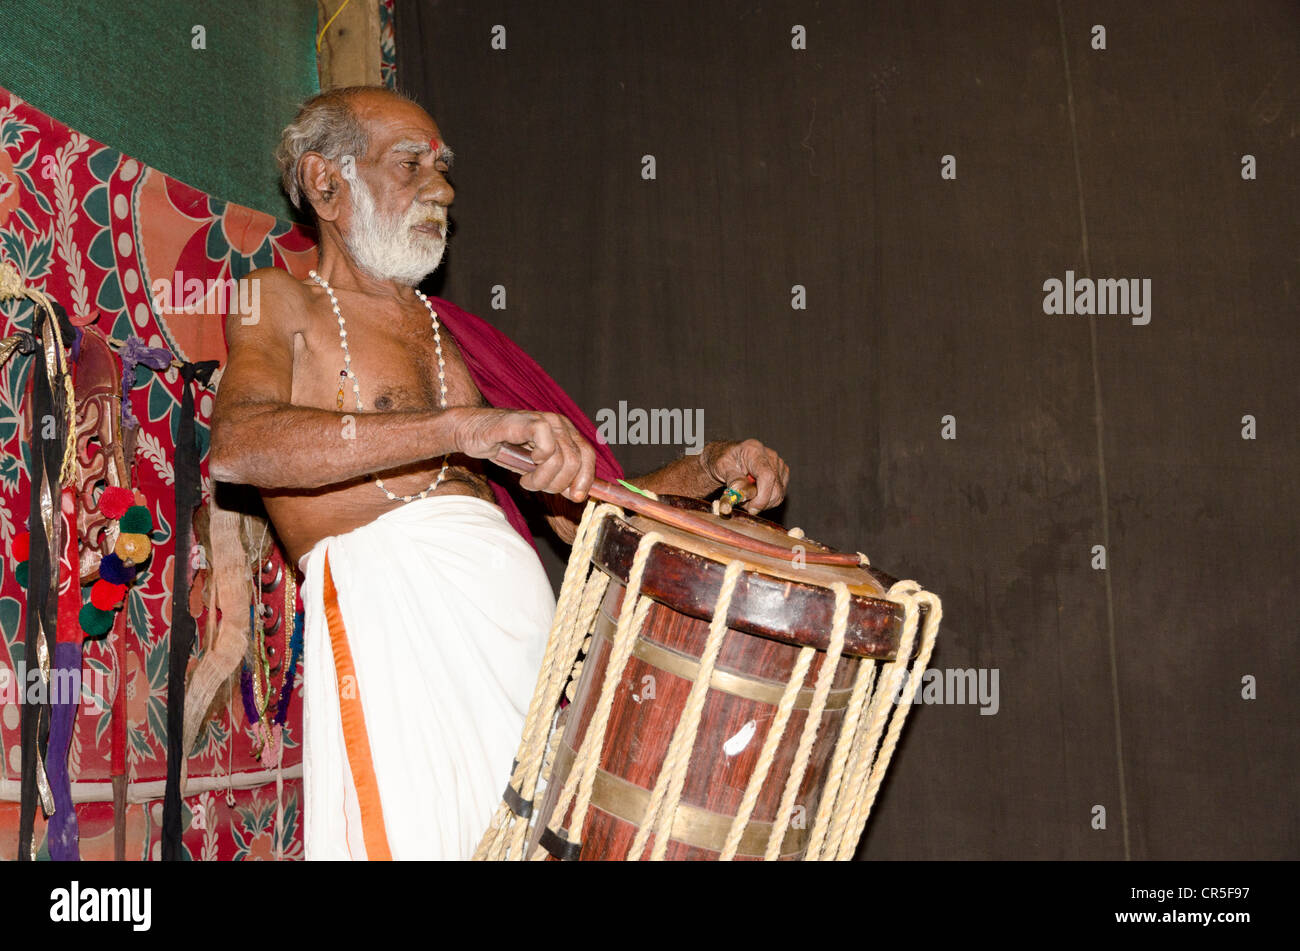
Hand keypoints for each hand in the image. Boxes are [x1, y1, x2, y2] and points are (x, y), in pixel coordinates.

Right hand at [452, 408, 596, 502]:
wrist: (472, 433)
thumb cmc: (504, 449)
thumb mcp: (536, 468)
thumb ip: (558, 477)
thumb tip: (578, 494)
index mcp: (566, 432)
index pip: (588, 457)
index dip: (585, 480)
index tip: (574, 497)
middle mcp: (559, 424)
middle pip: (576, 461)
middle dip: (558, 484)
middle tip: (538, 486)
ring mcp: (545, 420)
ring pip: (561, 459)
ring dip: (542, 479)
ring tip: (526, 480)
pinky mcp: (528, 421)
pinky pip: (547, 447)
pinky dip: (538, 462)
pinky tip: (526, 462)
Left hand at [702, 439, 789, 513]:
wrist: (726, 458)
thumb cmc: (722, 461)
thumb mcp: (720, 468)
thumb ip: (733, 479)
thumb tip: (740, 492)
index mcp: (754, 451)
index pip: (767, 476)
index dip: (762, 496)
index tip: (751, 508)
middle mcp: (770, 456)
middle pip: (776, 489)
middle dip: (760, 503)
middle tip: (743, 502)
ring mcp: (778, 464)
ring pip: (778, 495)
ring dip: (762, 503)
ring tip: (746, 496)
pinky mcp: (782, 473)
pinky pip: (779, 495)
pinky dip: (767, 501)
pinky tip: (754, 494)